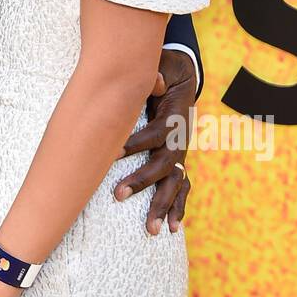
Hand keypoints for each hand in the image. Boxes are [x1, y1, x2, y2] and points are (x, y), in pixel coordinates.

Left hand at [113, 48, 194, 234]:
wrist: (183, 76)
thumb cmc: (164, 72)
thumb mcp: (161, 66)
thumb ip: (156, 74)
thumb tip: (154, 79)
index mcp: (174, 118)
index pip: (155, 134)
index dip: (135, 143)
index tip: (113, 153)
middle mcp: (180, 140)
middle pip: (164, 165)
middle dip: (141, 181)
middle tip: (117, 195)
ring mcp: (181, 154)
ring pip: (174, 184)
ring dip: (161, 206)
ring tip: (150, 230)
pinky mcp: (179, 162)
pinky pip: (181, 188)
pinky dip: (177, 208)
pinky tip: (171, 228)